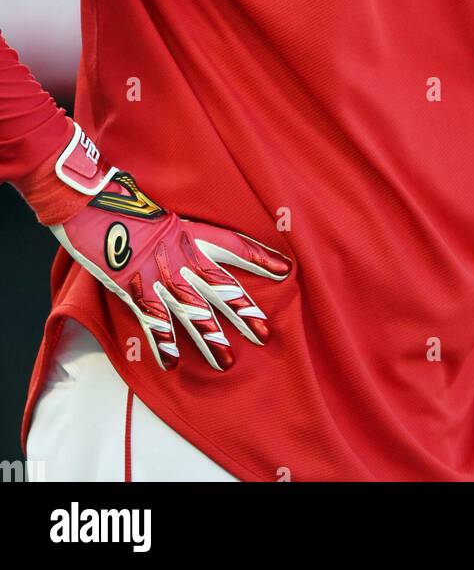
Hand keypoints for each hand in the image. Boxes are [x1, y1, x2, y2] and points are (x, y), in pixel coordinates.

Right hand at [48, 127, 293, 371]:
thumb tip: (193, 253)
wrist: (92, 205)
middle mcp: (182, 256)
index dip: (260, 257)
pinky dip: (164, 343)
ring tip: (225, 363)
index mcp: (192, 233)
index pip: (235, 245)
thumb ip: (180, 234)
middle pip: (220, 287)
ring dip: (209, 338)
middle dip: (242, 312)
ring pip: (193, 312)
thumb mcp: (162, 214)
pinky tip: (173, 363)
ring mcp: (159, 275)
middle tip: (263, 335)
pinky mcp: (135, 289)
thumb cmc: (124, 206)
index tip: (286, 270)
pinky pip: (154, 322)